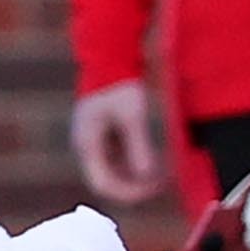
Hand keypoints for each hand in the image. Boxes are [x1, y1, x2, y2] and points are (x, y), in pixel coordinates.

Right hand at [71, 80, 165, 204]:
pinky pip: (119, 159)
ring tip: (162, 176)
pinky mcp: (104, 135)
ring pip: (115, 171)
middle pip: (108, 181)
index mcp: (87, 144)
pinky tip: (155, 162)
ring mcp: (95, 141)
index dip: (127, 193)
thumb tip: (147, 176)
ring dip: (136, 177)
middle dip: (134, 187)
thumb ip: (138, 147)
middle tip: (160, 185)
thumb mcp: (132, 116)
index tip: (151, 190)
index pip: (102, 184)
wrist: (109, 57)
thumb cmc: (118, 84)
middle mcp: (87, 147)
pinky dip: (135, 164)